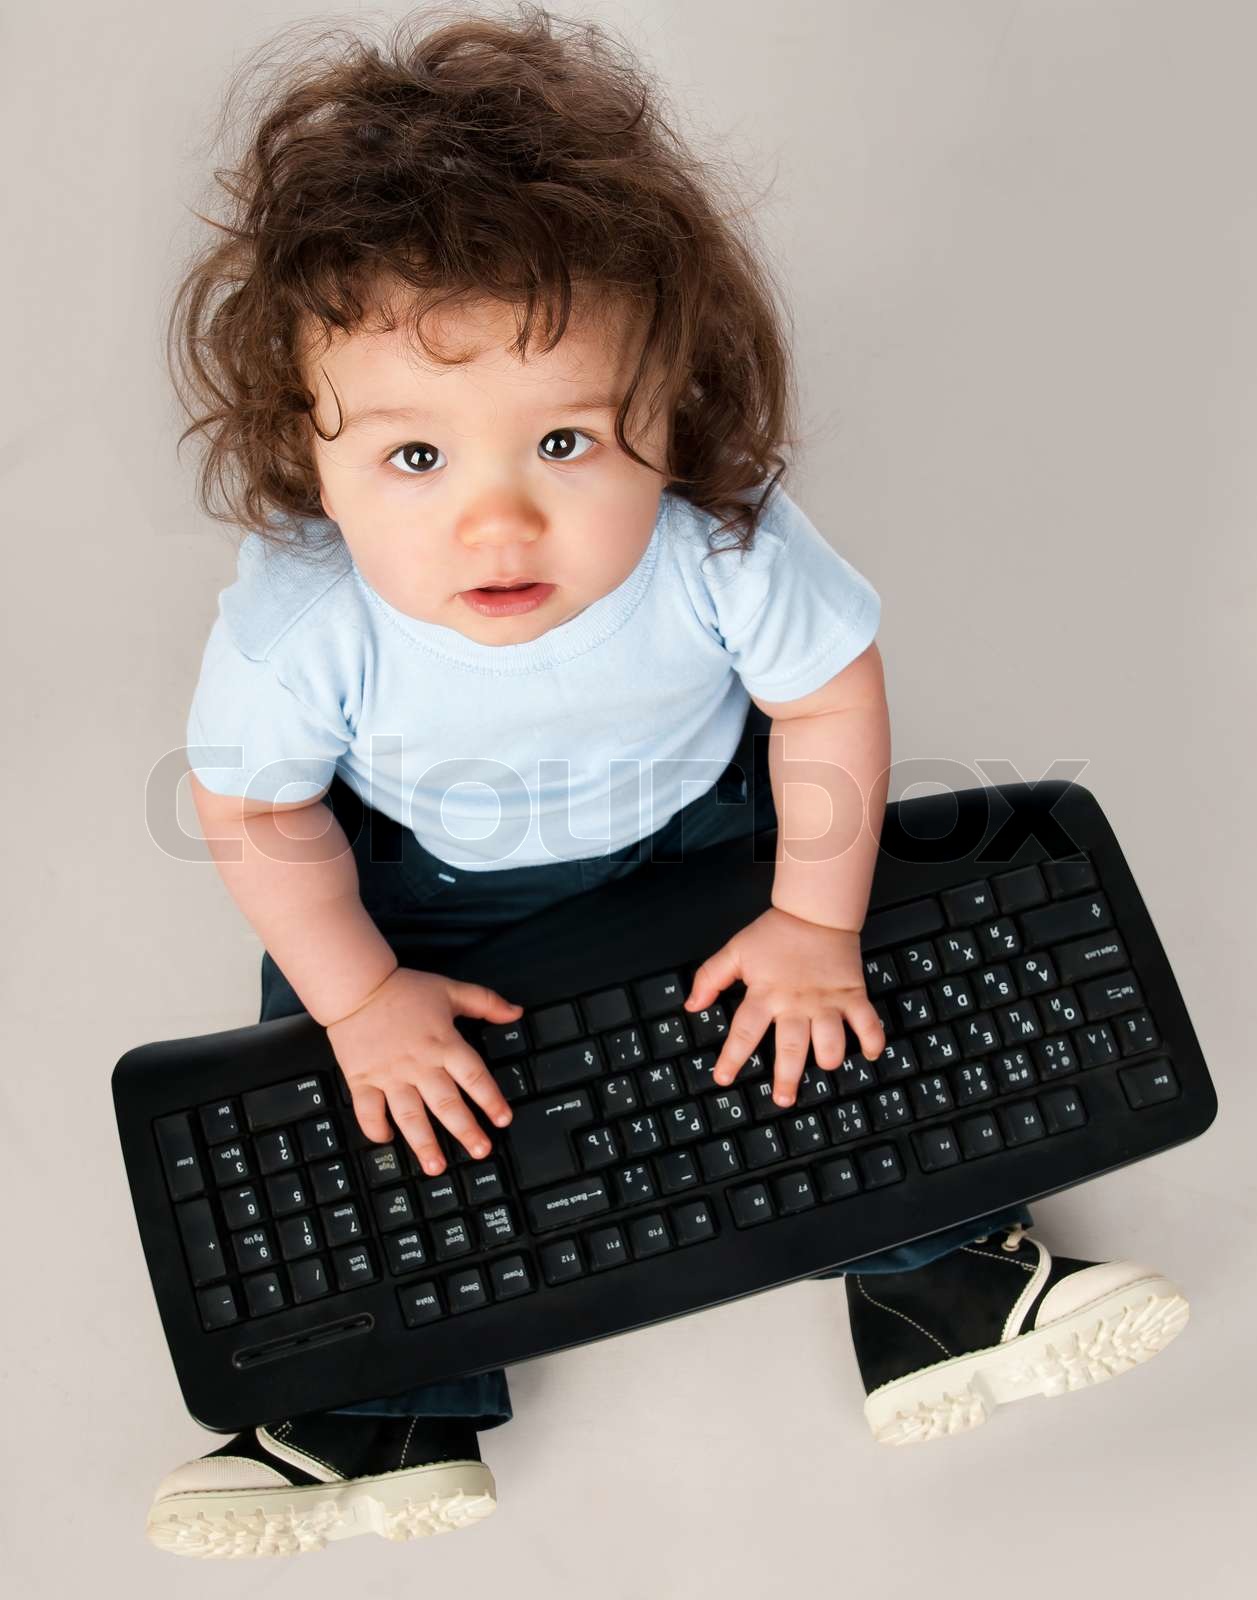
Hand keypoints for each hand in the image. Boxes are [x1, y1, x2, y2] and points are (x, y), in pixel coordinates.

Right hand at [325, 967, 520, 1174]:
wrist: (356, 985)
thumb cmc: (403, 989)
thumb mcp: (450, 990)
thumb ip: (486, 1002)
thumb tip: (516, 1012)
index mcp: (443, 1043)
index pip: (474, 1076)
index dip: (491, 1100)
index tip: (503, 1120)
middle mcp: (418, 1063)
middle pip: (446, 1103)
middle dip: (465, 1131)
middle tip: (480, 1151)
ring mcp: (389, 1074)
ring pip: (410, 1115)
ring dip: (424, 1143)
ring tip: (436, 1166)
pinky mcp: (362, 1079)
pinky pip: (368, 1111)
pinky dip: (376, 1128)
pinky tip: (387, 1140)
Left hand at [683, 906, 884, 1105]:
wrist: (814, 911)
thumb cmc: (776, 932)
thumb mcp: (735, 951)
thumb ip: (710, 978)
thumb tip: (691, 1005)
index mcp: (765, 994)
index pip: (744, 1032)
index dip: (732, 1058)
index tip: (724, 1078)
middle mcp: (796, 1003)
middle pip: (791, 1048)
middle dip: (786, 1078)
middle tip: (783, 1100)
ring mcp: (826, 1001)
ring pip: (831, 1040)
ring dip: (829, 1058)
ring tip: (825, 1068)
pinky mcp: (852, 994)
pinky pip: (868, 1022)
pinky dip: (873, 1040)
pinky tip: (871, 1054)